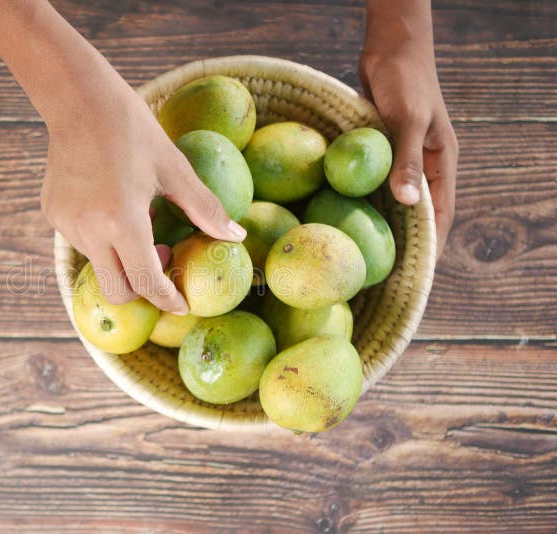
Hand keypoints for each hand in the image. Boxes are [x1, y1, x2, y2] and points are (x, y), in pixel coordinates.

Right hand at [41, 82, 246, 313]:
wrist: (78, 98)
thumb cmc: (132, 128)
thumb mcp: (174, 167)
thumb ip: (204, 208)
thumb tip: (236, 237)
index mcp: (122, 220)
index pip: (146, 282)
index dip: (167, 299)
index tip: (182, 304)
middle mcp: (89, 230)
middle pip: (118, 291)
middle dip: (143, 289)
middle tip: (162, 256)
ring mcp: (66, 224)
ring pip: (99, 266)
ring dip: (123, 259)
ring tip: (139, 219)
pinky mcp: (52, 214)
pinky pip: (82, 242)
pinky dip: (103, 238)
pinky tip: (113, 206)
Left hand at [360, 2, 457, 259]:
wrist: (389, 47)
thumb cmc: (404, 80)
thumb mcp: (406, 120)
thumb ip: (406, 161)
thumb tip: (408, 203)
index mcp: (441, 163)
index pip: (440, 215)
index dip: (429, 245)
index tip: (412, 272)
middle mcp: (423, 166)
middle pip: (414, 213)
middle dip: (400, 240)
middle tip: (377, 271)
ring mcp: (399, 159)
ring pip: (391, 198)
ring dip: (378, 220)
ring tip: (357, 251)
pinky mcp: (378, 151)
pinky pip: (371, 181)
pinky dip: (360, 197)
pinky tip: (339, 214)